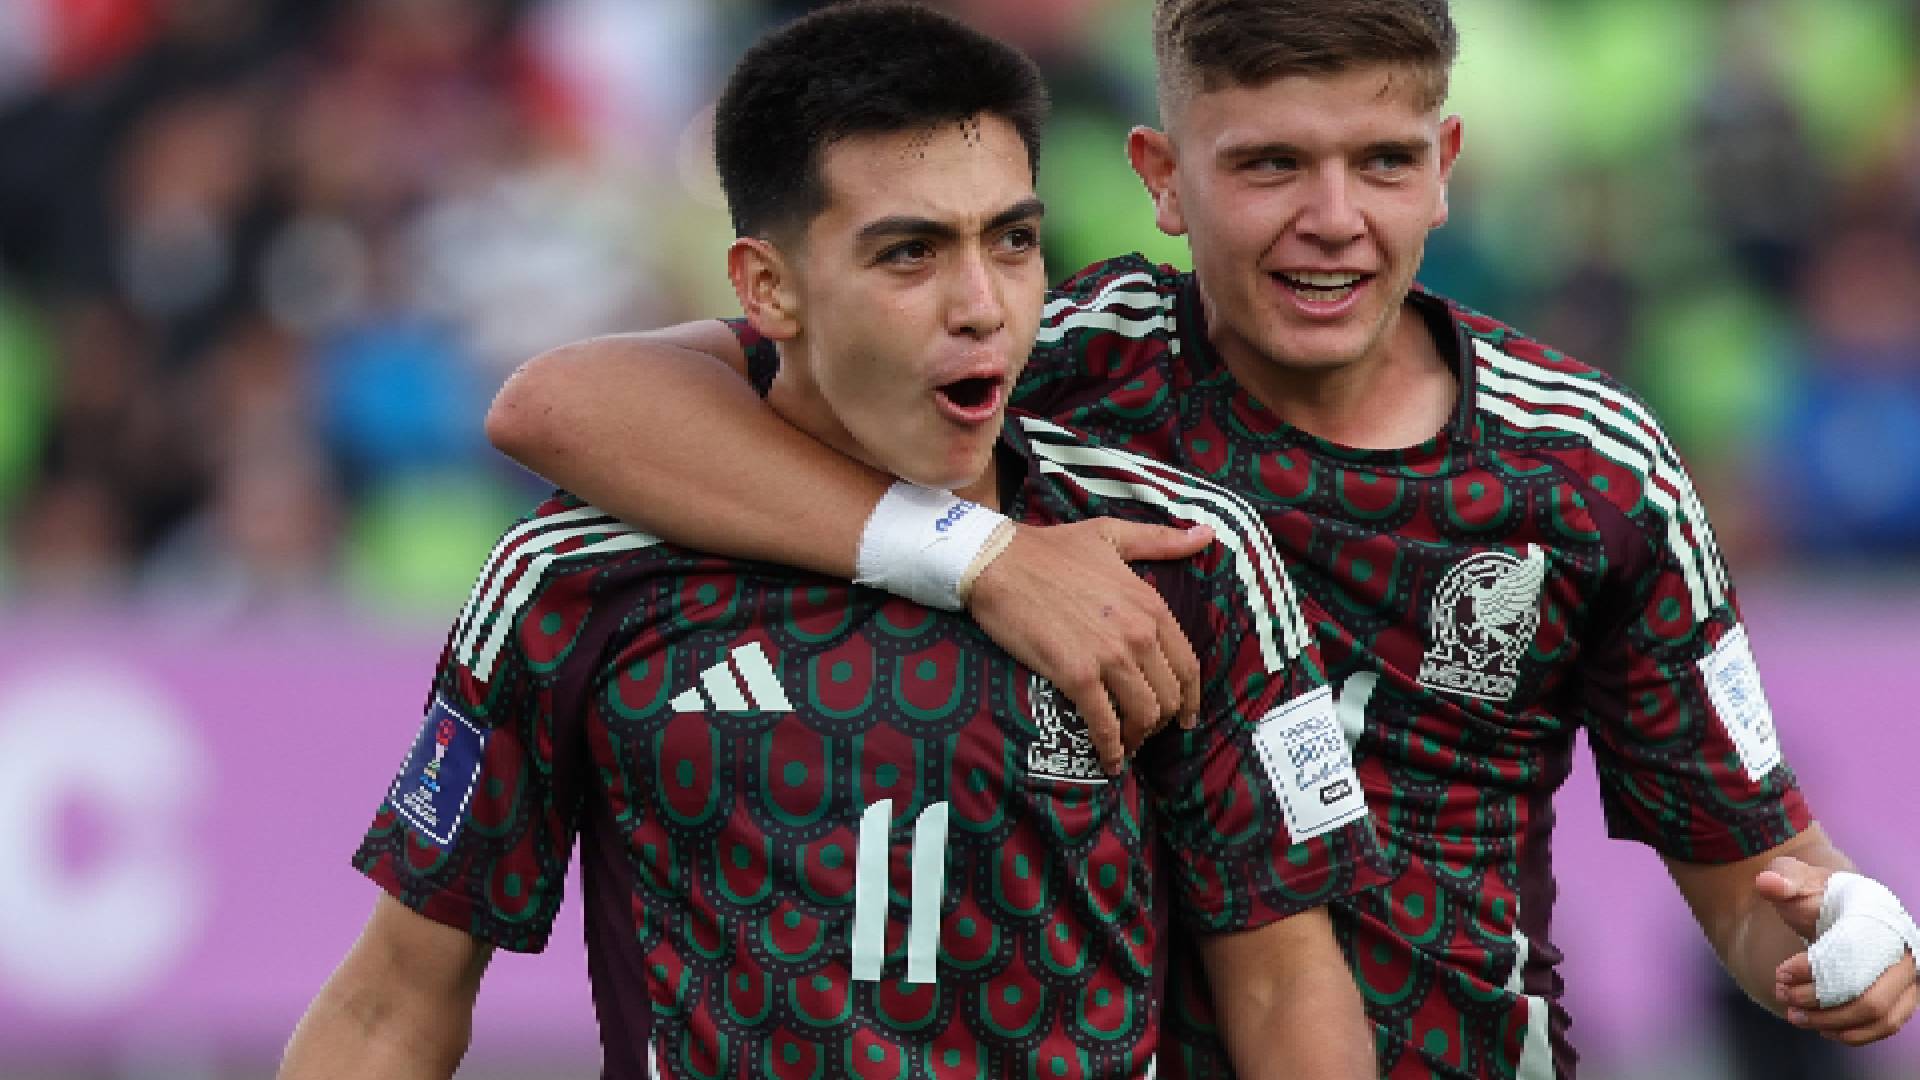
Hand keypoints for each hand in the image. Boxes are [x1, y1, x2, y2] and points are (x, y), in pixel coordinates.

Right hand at [968, 519, 1211, 773]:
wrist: (997, 562)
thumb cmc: (1050, 549)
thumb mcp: (1112, 536)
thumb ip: (1162, 541)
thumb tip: (1206, 533)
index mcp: (1150, 604)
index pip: (1187, 665)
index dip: (1189, 698)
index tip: (1184, 716)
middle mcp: (1138, 633)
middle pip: (1168, 696)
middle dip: (1161, 721)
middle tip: (1145, 732)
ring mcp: (1109, 656)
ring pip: (1143, 714)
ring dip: (1137, 738)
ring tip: (1126, 746)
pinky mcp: (1076, 675)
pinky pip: (1104, 724)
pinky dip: (1109, 749)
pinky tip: (1107, 761)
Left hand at [1759, 856, 1919, 1044]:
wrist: (1843, 907)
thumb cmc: (1822, 895)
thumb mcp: (1799, 880)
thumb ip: (1784, 878)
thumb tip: (1767, 882)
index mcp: (1882, 919)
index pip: (1852, 955)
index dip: (1813, 970)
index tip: (1781, 972)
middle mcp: (1904, 949)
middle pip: (1869, 994)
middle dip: (1821, 1002)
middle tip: (1785, 997)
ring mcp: (1910, 976)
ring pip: (1878, 1014)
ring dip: (1833, 1022)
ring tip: (1795, 1015)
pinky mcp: (1905, 996)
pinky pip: (1887, 1025)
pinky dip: (1855, 1032)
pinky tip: (1822, 1028)